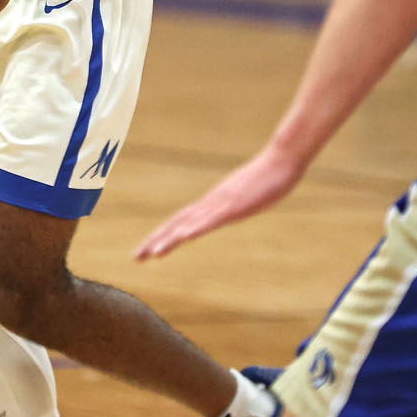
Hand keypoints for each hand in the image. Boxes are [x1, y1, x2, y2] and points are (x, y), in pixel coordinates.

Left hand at [134, 139, 305, 259]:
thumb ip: (235, 203)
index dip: (163, 234)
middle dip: (155, 240)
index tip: (147, 249)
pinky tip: (181, 238)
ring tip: (150, 254)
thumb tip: (230, 209)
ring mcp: (220, 204)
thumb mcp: (247, 195)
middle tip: (136, 257)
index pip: (181, 220)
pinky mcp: (233, 206)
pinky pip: (210, 221)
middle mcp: (210, 202)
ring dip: (168, 239)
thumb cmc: (268, 176)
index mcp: (212, 202)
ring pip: (188, 224)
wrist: (281, 159)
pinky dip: (193, 230)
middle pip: (177, 223)